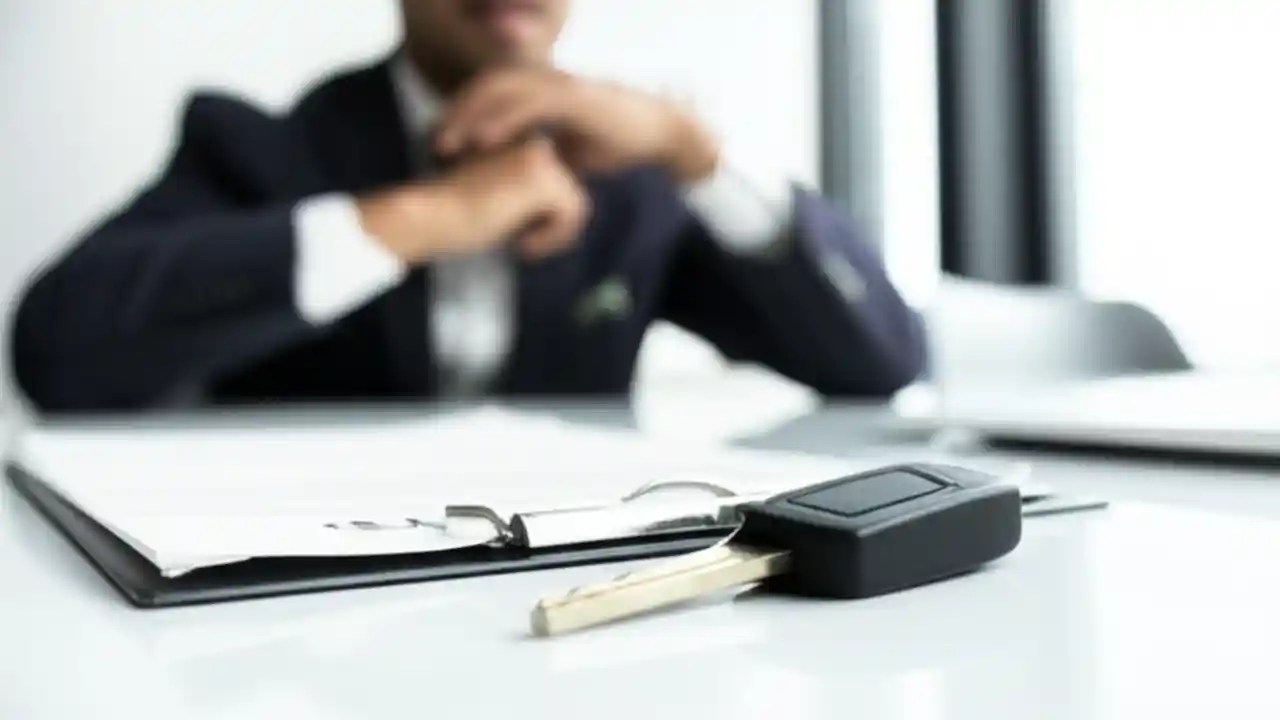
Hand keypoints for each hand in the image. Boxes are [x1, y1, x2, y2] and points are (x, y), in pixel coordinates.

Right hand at [357, 138, 589, 262]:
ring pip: (577, 205)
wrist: (429, 215)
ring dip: (554, 234)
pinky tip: (520, 242)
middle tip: (520, 244)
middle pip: (573, 195)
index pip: (559, 187)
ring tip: (519, 243)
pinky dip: (552, 237)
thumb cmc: (455, 217)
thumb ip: (528, 199)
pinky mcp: (543, 177)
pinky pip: (574, 215)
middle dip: (555, 227)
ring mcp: (539, 155)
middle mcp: (533, 141)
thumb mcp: (501, 202)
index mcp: (520, 142)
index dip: (546, 220)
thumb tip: (561, 214)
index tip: (516, 235)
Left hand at [436, 67, 720, 183]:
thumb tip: (516, 182)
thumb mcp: (565, 151)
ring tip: (449, 143)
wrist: (656, 133)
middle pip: (487, 86)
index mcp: (540, 90)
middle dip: (456, 112)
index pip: (490, 91)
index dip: (462, 112)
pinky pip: (529, 104)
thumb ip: (538, 157)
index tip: (441, 143)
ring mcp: (559, 86)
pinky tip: (483, 140)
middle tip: (434, 144)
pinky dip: (502, 120)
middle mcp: (545, 80)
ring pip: (501, 90)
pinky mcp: (574, 98)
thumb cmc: (613, 141)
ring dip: (471, 115)